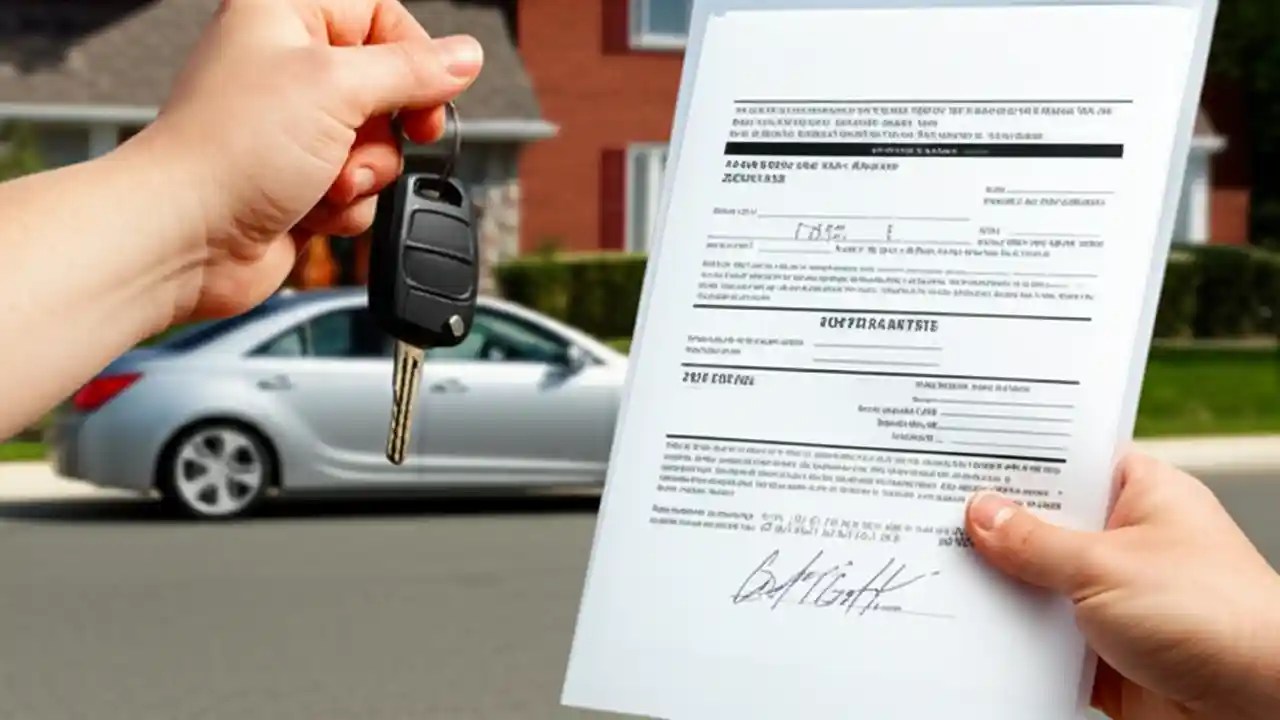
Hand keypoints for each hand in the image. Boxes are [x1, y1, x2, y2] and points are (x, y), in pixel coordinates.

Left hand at [134, 0, 482, 320]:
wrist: (185, 237)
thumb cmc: (231, 150)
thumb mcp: (337, 87)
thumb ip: (412, 70)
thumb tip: (465, 56)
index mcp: (285, 16)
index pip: (380, 13)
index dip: (412, 54)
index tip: (426, 92)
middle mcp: (289, 69)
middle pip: (389, 87)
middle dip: (386, 128)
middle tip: (368, 139)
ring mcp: (295, 130)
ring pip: (380, 145)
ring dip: (365, 173)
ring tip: (324, 182)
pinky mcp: (300, 183)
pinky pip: (360, 189)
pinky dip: (346, 205)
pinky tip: (310, 208)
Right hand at [965, 453, 1279, 719]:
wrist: (1262, 708)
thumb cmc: (1216, 617)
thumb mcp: (1106, 565)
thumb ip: (1035, 542)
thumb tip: (981, 514)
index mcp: (1144, 495)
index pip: (1069, 461)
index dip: (1017, 459)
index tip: (961, 455)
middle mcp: (1129, 541)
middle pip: (1046, 524)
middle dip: (995, 528)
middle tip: (935, 515)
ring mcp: (1116, 597)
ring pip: (1039, 583)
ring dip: (1001, 587)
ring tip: (940, 571)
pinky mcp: (1105, 650)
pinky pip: (1043, 637)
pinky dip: (1012, 638)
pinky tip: (971, 629)